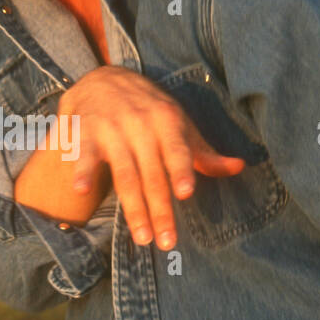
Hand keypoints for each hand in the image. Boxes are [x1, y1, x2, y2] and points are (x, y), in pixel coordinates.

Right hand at [58, 65, 245, 248]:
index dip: (180, 171)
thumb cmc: (149, 109)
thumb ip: (203, 152)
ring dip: (132, 208)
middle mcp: (140, 124)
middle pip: (151, 173)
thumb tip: (239, 167)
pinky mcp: (84, 134)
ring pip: (124, 175)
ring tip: (142, 237)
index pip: (176, 151)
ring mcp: (111, 129)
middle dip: (159, 209)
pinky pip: (83, 156)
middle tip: (166, 242)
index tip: (184, 194)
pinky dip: (81, 172)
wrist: (103, 78)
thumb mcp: (178, 124)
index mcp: (167, 121)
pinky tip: (81, 190)